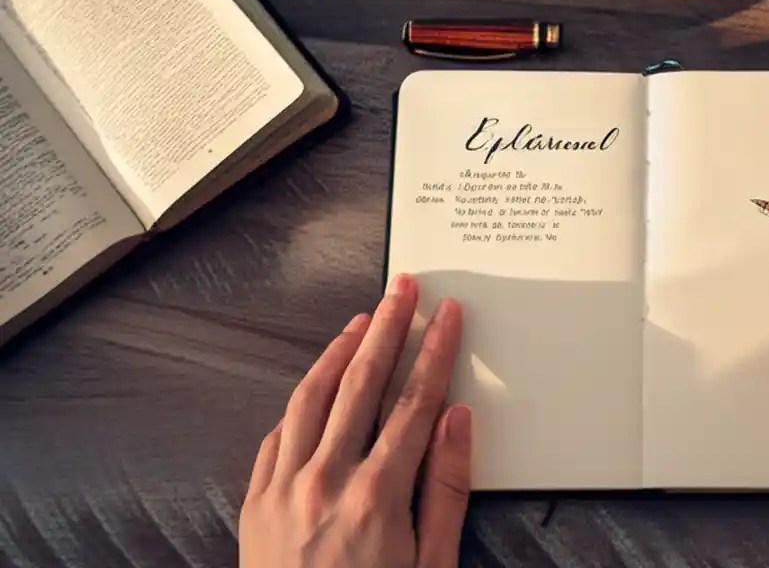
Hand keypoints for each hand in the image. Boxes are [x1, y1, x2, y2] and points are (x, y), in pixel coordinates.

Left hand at [239, 274, 470, 567]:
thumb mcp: (433, 566)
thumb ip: (447, 489)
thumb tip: (457, 420)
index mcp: (377, 496)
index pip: (414, 401)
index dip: (434, 351)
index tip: (447, 314)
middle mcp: (324, 481)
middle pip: (361, 383)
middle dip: (388, 327)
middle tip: (404, 287)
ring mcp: (282, 490)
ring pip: (310, 398)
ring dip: (338, 351)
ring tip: (363, 319)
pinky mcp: (254, 505)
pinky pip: (276, 434)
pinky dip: (299, 401)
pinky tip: (315, 386)